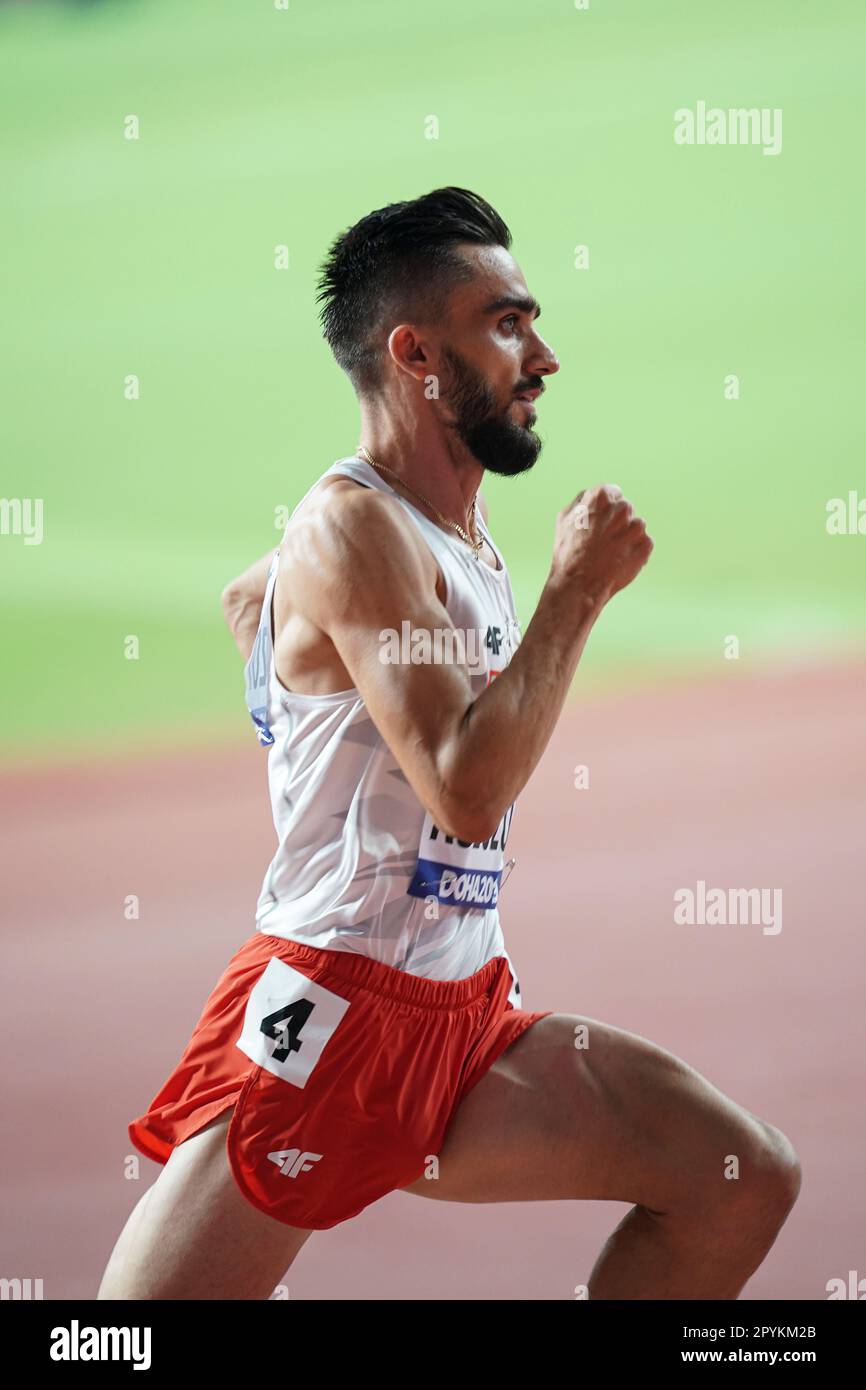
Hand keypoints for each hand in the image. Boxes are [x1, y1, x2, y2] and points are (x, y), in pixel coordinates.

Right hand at [550, 484, 652, 607]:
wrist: (579, 584)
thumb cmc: (569, 553)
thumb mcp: (565, 519)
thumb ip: (583, 501)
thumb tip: (594, 495)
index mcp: (601, 496)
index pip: (613, 493)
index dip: (606, 510)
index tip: (600, 524)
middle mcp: (622, 508)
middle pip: (625, 510)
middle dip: (617, 523)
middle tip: (602, 542)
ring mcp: (636, 527)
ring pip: (636, 527)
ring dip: (627, 538)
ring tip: (610, 554)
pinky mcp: (646, 545)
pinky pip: (644, 544)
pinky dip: (635, 552)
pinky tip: (619, 562)